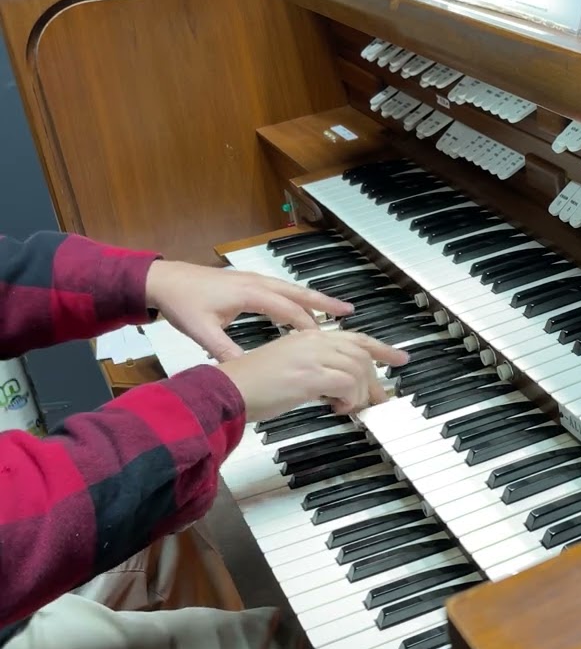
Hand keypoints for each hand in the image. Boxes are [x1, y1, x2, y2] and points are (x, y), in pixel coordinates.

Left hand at [146, 260, 353, 361]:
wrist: (163, 279)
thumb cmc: (182, 303)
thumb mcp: (201, 331)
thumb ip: (224, 350)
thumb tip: (246, 369)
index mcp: (250, 294)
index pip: (288, 310)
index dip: (307, 326)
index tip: (325, 341)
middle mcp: (257, 283)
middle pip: (299, 293)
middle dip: (325, 303)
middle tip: (349, 312)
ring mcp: (254, 280)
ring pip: (292, 289)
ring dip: (315, 298)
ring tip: (337, 308)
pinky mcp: (248, 281)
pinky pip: (282, 289)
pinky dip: (299, 297)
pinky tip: (304, 306)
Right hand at [218, 330, 409, 420]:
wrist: (225, 391)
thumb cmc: (249, 385)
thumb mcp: (288, 369)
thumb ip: (315, 370)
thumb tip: (339, 388)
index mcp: (307, 337)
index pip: (354, 337)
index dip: (381, 348)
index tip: (400, 357)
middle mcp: (311, 341)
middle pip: (361, 353)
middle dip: (375, 379)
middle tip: (379, 398)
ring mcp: (310, 356)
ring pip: (357, 369)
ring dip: (360, 393)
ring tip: (351, 407)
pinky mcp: (308, 375)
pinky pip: (347, 384)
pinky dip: (350, 399)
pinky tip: (339, 408)